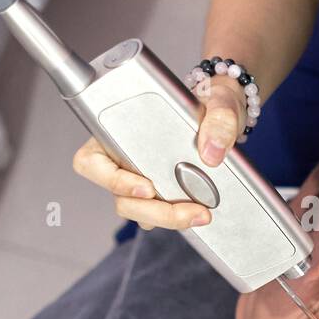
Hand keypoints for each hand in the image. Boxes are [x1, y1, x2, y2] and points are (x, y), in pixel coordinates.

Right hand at [71, 75, 243, 230]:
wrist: (227, 114)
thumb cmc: (210, 100)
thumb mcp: (219, 99)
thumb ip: (219, 118)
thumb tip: (212, 153)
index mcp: (117, 131)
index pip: (91, 162)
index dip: (111, 180)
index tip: (146, 188)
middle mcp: (123, 159)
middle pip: (120, 198)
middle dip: (153, 211)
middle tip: (188, 212)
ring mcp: (139, 180)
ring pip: (138, 211)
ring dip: (167, 218)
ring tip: (200, 214)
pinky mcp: (160, 195)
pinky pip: (159, 215)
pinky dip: (178, 218)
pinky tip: (199, 213)